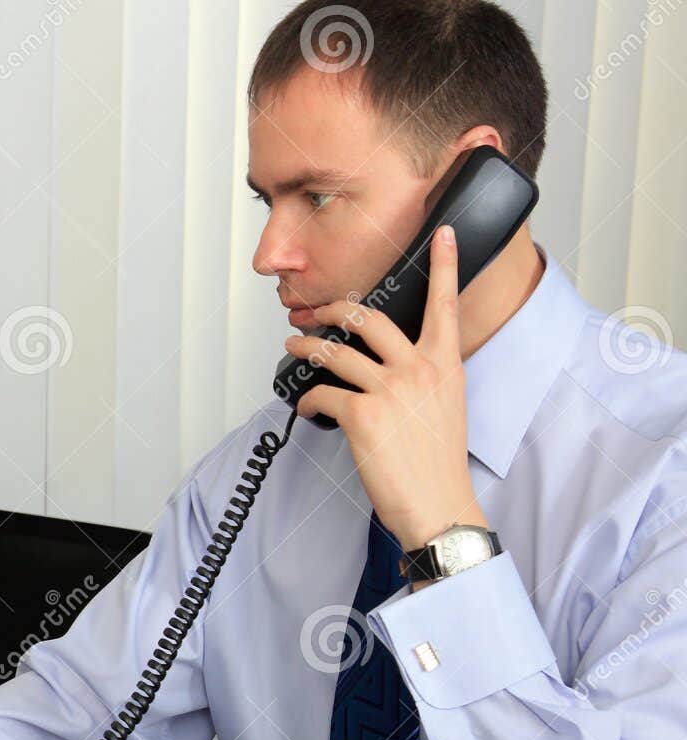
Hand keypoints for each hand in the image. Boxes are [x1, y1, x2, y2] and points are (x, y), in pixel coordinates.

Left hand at [284, 225, 487, 550]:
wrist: (438, 505)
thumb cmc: (437, 464)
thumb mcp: (445, 408)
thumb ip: (424, 377)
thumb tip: (390, 366)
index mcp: (446, 365)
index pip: (446, 305)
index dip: (444, 265)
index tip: (441, 234)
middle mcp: (419, 369)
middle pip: (371, 318)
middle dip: (335, 308)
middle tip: (315, 309)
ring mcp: (390, 389)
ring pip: (335, 352)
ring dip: (307, 347)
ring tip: (294, 345)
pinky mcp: (363, 414)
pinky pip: (322, 393)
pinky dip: (308, 399)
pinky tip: (307, 408)